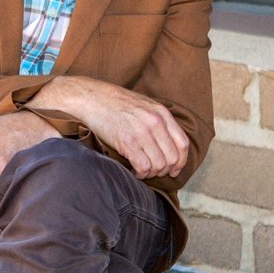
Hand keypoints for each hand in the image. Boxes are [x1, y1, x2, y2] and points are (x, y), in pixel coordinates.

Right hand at [34, 76, 188, 178]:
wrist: (91, 98)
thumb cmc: (114, 103)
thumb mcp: (144, 105)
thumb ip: (158, 120)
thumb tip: (167, 142)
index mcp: (161, 113)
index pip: (182, 144)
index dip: (180, 162)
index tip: (174, 170)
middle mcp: (155, 123)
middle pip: (172, 158)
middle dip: (164, 170)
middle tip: (154, 172)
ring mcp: (142, 132)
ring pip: (158, 165)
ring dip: (151, 173)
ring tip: (142, 172)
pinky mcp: (127, 142)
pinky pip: (143, 167)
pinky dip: (140, 174)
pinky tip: (133, 171)